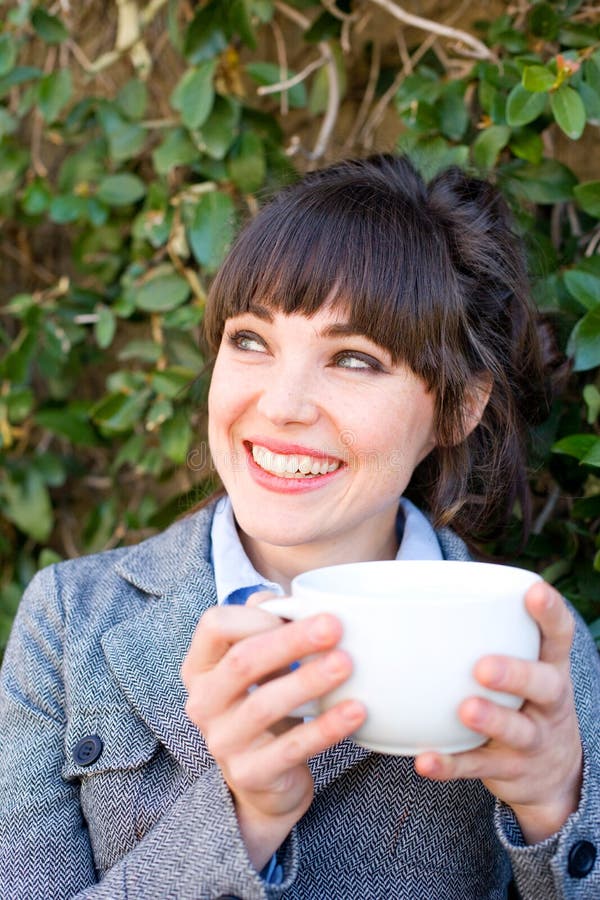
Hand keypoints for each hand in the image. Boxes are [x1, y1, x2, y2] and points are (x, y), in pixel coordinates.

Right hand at [181, 596, 365, 869]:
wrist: (264, 780)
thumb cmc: (264, 703)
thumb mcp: (258, 664)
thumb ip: (266, 625)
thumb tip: (290, 600)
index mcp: (201, 667)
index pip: (215, 625)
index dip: (256, 615)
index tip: (295, 614)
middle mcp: (203, 703)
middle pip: (242, 661)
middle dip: (290, 641)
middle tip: (334, 626)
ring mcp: (222, 742)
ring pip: (264, 705)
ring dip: (308, 680)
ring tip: (346, 664)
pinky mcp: (250, 774)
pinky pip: (291, 748)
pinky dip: (326, 728)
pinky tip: (355, 709)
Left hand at [414, 581, 581, 843]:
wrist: (554, 776)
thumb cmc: (523, 699)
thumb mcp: (526, 667)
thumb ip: (492, 636)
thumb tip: (417, 592)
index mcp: (550, 667)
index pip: (559, 636)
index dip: (550, 613)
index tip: (534, 591)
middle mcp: (549, 702)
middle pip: (544, 685)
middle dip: (516, 674)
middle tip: (483, 666)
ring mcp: (532, 739)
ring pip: (516, 730)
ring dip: (491, 718)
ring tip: (465, 709)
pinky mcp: (509, 770)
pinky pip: (478, 767)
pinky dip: (450, 765)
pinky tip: (425, 760)